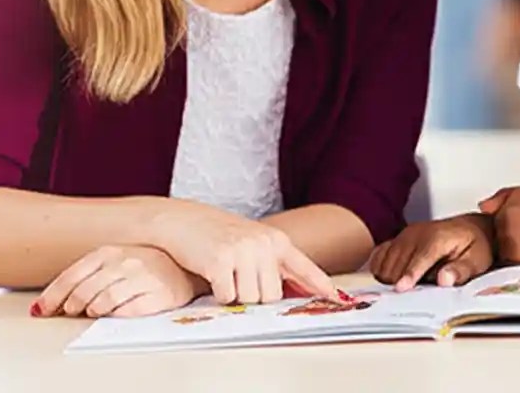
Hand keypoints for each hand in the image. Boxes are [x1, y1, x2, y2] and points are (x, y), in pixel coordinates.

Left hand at [33, 245, 199, 317]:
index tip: (42, 310)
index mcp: (109, 252)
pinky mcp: (160, 294)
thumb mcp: (114, 261)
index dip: (53, 295)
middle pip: (85, 290)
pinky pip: (130, 311)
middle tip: (70, 312)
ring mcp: (144, 277)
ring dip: (93, 311)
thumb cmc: (144, 266)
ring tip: (93, 312)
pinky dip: (117, 315)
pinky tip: (115, 313)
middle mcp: (126, 261)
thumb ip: (87, 276)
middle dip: (72, 306)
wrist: (185, 267)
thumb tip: (54, 301)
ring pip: (105, 301)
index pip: (72, 276)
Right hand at [151, 201, 337, 304]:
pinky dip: (219, 294)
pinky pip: (228, 297)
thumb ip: (273, 263)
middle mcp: (263, 244)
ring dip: (236, 295)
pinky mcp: (221, 261)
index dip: (320, 284)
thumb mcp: (252, 241)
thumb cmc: (218, 235)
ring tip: (225, 274)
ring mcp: (243, 251)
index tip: (336, 298)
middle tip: (238, 278)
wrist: (183, 220)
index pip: (304, 266)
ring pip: (250, 299)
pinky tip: (212, 276)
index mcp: (276, 240)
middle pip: (272, 296)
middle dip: (255, 295)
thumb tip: (293, 292)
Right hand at [369, 214, 493, 290]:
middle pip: (398, 263)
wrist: (470, 229)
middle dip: (399, 282)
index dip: (410, 275)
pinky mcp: (399, 239)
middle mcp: (418, 234)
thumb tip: (445, 279)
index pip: (420, 258)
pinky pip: (380, 254)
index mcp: (438, 238)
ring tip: (404, 288)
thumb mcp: (477, 260)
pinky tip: (389, 278)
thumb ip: (461, 271)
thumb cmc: (474, 245)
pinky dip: (380, 267)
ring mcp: (405, 235)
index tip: (401, 288)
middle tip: (411, 297)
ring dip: (389, 278)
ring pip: (386, 261)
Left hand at [479, 187, 519, 263]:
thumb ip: (505, 198)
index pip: (493, 219)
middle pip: (496, 237)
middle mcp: (506, 218)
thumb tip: (482, 207)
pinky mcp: (516, 259)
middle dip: (512, 241)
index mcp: (510, 200)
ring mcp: (509, 239)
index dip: (511, 228)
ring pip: (502, 254)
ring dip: (516, 255)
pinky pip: (509, 267)